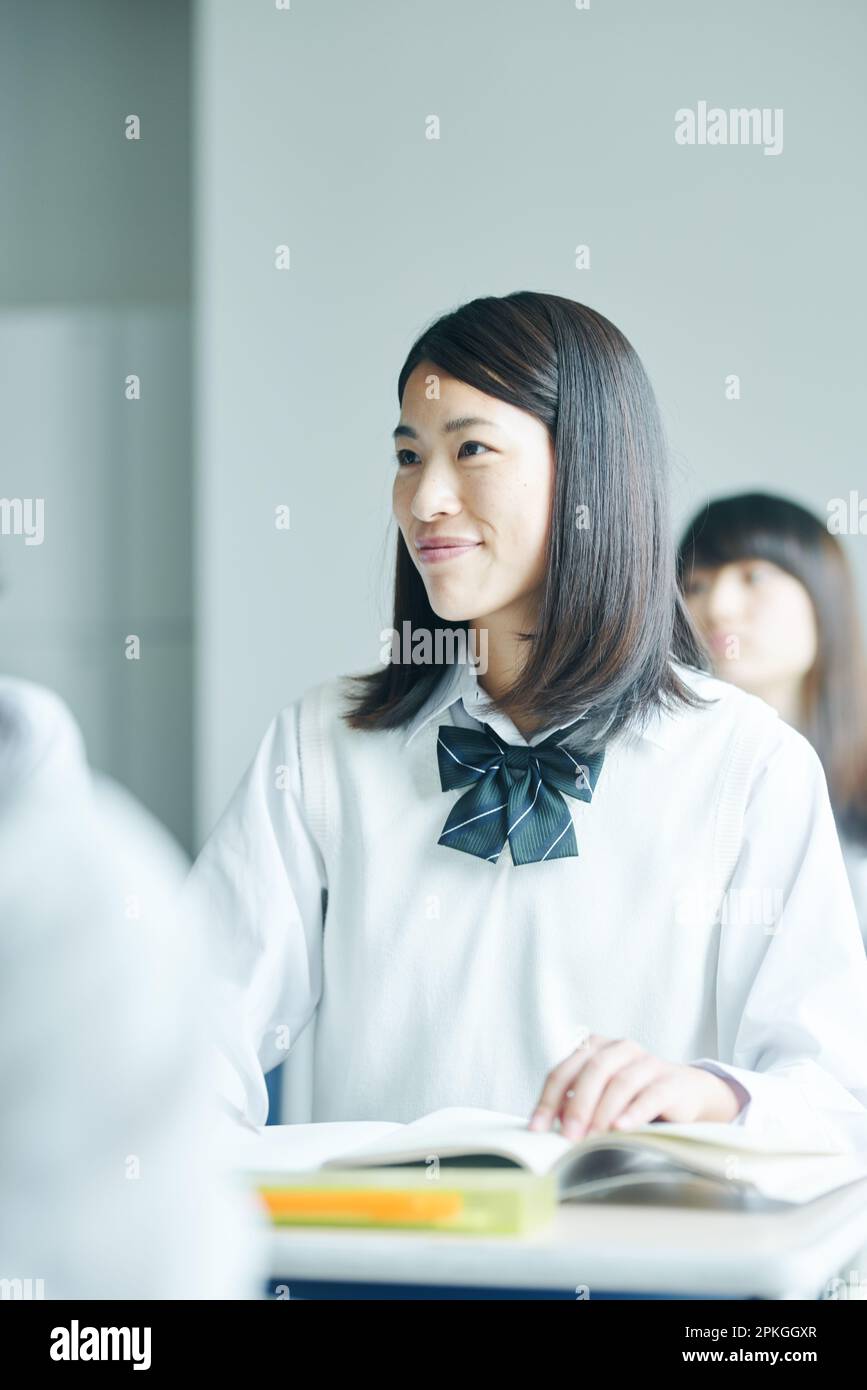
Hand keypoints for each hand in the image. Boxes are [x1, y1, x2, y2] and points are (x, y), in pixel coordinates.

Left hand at [528, 1034, 741, 1137]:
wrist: (684, 1092)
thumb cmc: (632, 1097)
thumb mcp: (601, 1095)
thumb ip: (576, 1104)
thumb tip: (545, 1128)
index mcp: (596, 1047)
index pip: (564, 1071)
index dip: (548, 1100)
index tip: (537, 1129)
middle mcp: (621, 1048)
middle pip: (593, 1071)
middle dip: (577, 1106)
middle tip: (569, 1137)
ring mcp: (648, 1062)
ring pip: (621, 1082)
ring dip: (603, 1112)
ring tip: (592, 1138)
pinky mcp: (671, 1081)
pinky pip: (650, 1095)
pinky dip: (633, 1112)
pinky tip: (621, 1128)